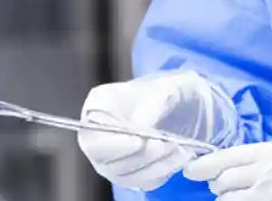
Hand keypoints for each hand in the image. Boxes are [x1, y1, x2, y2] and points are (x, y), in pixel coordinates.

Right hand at [77, 71, 240, 190]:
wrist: (179, 105)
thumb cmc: (164, 92)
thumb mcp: (161, 90)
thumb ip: (148, 107)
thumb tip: (140, 127)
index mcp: (97, 108)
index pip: (92, 136)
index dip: (113, 144)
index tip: (139, 141)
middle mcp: (98, 138)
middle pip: (107, 162)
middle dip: (141, 156)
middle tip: (166, 144)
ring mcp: (113, 159)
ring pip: (127, 176)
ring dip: (156, 165)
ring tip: (180, 149)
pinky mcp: (132, 173)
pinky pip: (143, 182)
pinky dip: (163, 172)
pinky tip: (179, 157)